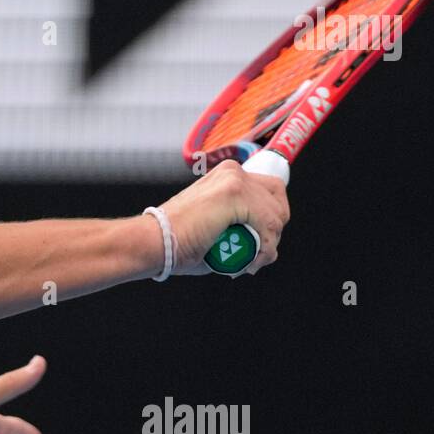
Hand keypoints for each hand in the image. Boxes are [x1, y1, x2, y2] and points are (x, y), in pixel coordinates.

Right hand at [157, 159, 290, 275]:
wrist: (154, 241)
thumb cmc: (179, 241)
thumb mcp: (215, 226)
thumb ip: (241, 227)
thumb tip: (268, 248)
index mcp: (228, 174)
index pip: (272, 192)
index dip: (271, 220)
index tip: (260, 245)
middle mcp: (233, 171)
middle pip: (279, 201)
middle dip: (273, 232)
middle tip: (257, 256)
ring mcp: (235, 180)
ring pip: (276, 216)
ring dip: (269, 245)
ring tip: (249, 263)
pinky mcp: (235, 193)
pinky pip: (268, 225)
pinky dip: (264, 249)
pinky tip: (251, 262)